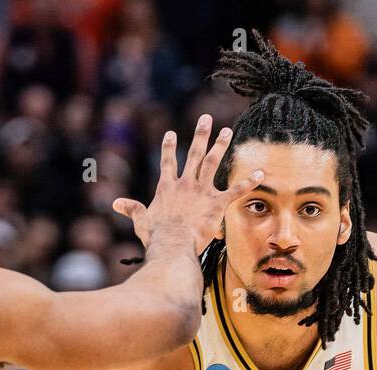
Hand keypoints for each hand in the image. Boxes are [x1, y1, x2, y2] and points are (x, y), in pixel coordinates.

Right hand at [112, 114, 263, 255]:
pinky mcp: (217, 204)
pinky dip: (248, 182)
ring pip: (213, 163)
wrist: (172, 244)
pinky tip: (260, 173)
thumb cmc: (156, 235)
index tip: (170, 134)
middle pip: (194, 154)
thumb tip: (116, 204)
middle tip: (206, 119)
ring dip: (221, 146)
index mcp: (167, 187)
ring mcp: (202, 192)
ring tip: (227, 131)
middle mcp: (186, 184)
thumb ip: (132, 209)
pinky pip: (235, 191)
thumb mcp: (141, 221)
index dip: (168, 147)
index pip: (168, 162)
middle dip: (201, 135)